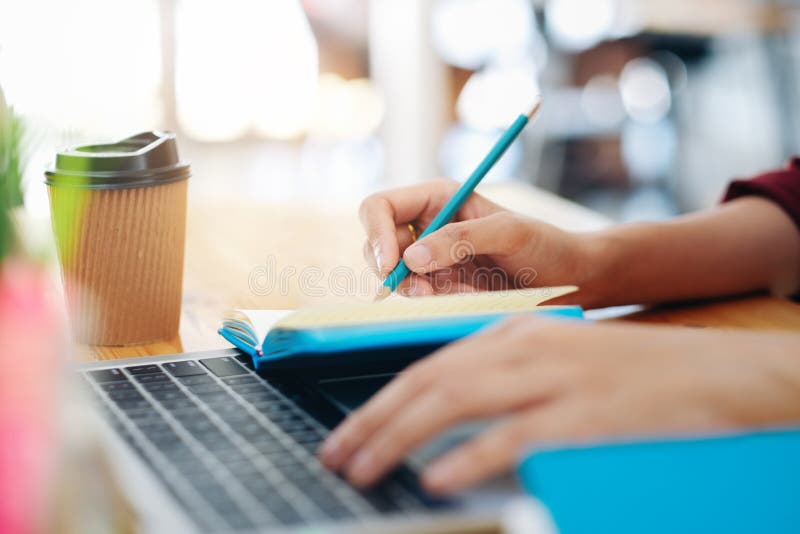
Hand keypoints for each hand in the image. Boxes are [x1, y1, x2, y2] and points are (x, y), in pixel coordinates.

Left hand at [318, 318, 799, 493]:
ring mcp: (554, 378)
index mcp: (513, 333)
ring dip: (400, 437)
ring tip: (364, 469)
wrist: (710, 372)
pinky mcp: (584, 413)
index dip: (380, 402)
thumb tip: (444, 415)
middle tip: (336, 456)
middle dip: (374, 421)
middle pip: (430, 382)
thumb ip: (502, 377)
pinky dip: (468, 456)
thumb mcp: (555, 361)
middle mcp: (525, 348)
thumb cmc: (628, 374)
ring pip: (457, 401)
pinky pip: (514, 435)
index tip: (347, 434)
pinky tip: (436, 478)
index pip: (429, 366)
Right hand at [360, 180, 597, 298]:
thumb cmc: (545, 245)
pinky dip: (434, 302)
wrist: (568, 279)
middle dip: (390, 269)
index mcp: (437, 198)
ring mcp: (430, 258)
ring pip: (393, 275)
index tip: (391, 264)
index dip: (376, 233)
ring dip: (417, 290)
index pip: (381, 207)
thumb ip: (461, 239)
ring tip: (461, 292)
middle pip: (376, 244)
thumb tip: (411, 259)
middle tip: (421, 291)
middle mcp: (426, 225)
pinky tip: (467, 298)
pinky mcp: (439, 286)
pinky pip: (417, 296)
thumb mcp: (509, 233)